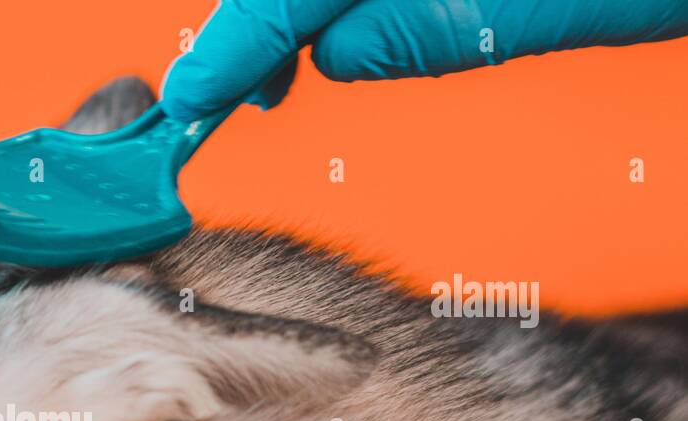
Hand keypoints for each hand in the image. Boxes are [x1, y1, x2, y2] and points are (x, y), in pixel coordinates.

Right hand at [161, 0, 687, 118]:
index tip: (191, 99)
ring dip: (284, 18)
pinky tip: (328, 33)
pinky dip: (324, 10)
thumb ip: (429, 24)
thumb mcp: (542, 3)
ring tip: (266, 77)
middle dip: (254, 24)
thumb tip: (334, 56)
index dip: (236, 42)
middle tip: (225, 96)